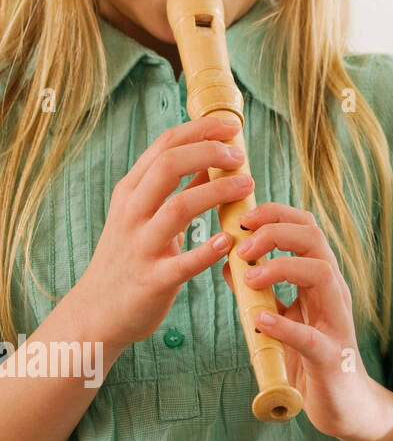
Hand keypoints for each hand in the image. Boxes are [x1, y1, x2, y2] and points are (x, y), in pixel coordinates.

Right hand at [75, 115, 253, 349]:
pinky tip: (230, 240)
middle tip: (241, 155)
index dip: (200, 130)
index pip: (164, 146)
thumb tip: (214, 158)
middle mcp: (131, 213)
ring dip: (217, 192)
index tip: (231, 126)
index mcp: (131, 193)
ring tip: (248, 186)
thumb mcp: (145, 216)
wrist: (96, 314)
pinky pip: (183, 262)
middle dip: (208, 152)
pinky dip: (208, 250)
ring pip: (178, 207)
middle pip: (168, 166)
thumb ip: (177, 188)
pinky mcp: (152, 280)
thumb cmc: (129, 258)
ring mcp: (139, 246)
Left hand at [222, 202, 374, 440]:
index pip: (306, 227)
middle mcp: (334, 291)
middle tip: (242, 246)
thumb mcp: (284, 316)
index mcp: (322, 279)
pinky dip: (284, 325)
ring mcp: (336, 322)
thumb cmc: (312, 358)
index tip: (243, 218)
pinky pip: (311, 336)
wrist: (344, 405)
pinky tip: (259, 321)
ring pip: (321, 273)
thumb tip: (230, 262)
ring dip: (282, 267)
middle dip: (276, 232)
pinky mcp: (331, 356)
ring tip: (250, 278)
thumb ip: (262, 291)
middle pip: (315, 239)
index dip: (276, 214)